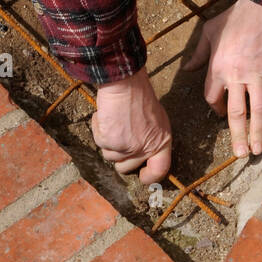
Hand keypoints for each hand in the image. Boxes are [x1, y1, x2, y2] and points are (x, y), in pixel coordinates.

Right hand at [91, 67, 171, 182]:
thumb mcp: (156, 120)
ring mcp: (128, 147)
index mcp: (162, 141)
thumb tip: (140, 155)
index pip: (160, 169)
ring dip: (108, 140)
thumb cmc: (140, 96)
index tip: (142, 177)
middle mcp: (146, 148)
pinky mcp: (111, 142)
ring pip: (109, 156)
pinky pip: (99, 142)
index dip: (150, 177)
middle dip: (119, 155)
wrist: (125, 84)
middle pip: (126, 168)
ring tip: (114, 120)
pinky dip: (99, 128)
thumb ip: (150, 139)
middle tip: (118, 137)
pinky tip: (106, 115)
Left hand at [183, 0, 261, 157]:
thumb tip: (186, 69)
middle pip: (236, 111)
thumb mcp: (209, 33)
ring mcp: (256, 76)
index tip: (222, 114)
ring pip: (256, 111)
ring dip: (255, 133)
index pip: (213, 97)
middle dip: (236, 134)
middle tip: (238, 154)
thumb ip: (199, 54)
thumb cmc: (234, 19)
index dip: (217, 109)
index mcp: (218, 67)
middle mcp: (236, 76)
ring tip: (255, 151)